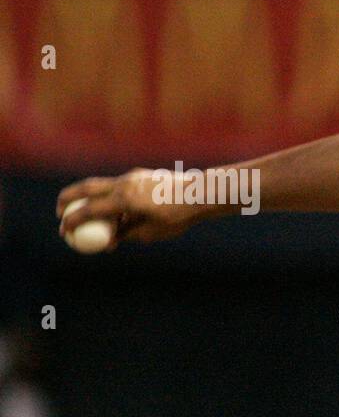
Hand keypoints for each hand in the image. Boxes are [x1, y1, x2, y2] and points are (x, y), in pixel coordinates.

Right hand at [57, 167, 209, 248]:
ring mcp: (131, 177)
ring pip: (102, 185)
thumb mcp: (151, 232)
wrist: (199, 194)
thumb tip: (110, 241)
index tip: (63, 231)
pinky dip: (111, 197)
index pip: (89, 210)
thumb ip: (127, 234)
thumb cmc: (178, 217)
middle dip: (69, 198)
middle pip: (86, 188)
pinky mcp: (140, 175)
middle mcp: (124, 184)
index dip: (73, 221)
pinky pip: (118, 186)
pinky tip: (118, 212)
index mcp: (124, 200)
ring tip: (89, 215)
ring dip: (91, 198)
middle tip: (60, 212)